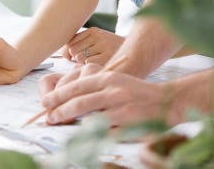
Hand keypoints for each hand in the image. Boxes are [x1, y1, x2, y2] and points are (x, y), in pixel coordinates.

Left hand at [39, 64, 181, 126]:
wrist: (168, 101)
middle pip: (79, 99)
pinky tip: (81, 135)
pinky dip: (91, 132)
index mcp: (108, 77)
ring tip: (57, 122)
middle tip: (47, 115)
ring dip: (69, 119)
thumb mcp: (116, 82)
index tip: (45, 101)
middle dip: (59, 108)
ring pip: (88, 113)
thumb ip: (96, 89)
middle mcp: (113, 89)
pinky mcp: (128, 121)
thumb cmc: (138, 93)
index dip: (59, 93)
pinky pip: (104, 129)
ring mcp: (120, 105)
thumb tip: (70, 99)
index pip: (78, 85)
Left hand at [62, 27, 123, 64]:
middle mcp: (98, 36)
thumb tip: (64, 54)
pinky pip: (89, 64)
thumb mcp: (98, 42)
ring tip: (94, 62)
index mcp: (93, 31)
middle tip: (85, 61)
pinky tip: (99, 65)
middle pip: (73, 50)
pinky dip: (91, 67)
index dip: (67, 51)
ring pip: (80, 57)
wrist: (136, 53)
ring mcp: (103, 46)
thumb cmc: (112, 51)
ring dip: (83, 64)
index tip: (71, 57)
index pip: (70, 40)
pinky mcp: (108, 56)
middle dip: (75, 58)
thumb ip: (80, 45)